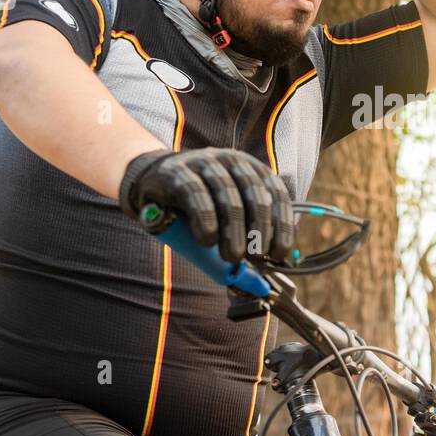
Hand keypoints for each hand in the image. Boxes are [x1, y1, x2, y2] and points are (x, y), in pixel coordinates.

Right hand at [119, 147, 294, 264]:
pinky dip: (205, 219)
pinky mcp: (178, 171)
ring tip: (233, 257)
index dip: (282, 225)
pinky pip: (195, 194)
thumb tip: (265, 274)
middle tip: (257, 257)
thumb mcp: (225, 218)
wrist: (153, 180)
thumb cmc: (197, 205)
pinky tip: (208, 240)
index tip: (280, 254)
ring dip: (234, 230)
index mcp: (252, 169)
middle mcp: (233, 161)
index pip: (276, 195)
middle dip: (260, 229)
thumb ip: (245, 237)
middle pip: (255, 195)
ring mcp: (205, 162)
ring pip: (227, 195)